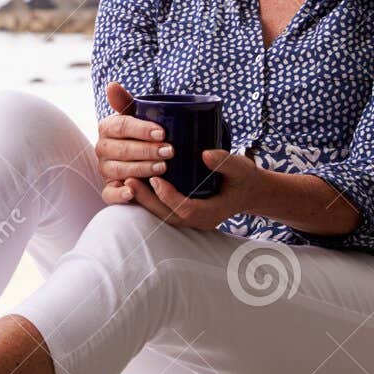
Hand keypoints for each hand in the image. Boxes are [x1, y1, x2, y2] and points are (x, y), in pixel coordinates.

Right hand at [96, 82, 175, 204]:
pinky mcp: (109, 190)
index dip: (141, 129)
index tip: (162, 132)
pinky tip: (132, 192)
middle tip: (169, 151)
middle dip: (146, 150)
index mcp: (108, 128)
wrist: (145, 160)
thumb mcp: (139, 118)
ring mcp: (105, 170)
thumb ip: (127, 103)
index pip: (120, 126)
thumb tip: (112, 85)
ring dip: (140, 169)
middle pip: (121, 149)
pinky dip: (119, 195)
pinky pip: (109, 194)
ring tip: (163, 168)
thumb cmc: (144, 136)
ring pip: (119, 171)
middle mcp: (102, 149)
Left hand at [126, 147, 264, 230]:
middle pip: (166, 215)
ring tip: (124, 180)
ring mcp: (188, 219)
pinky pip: (160, 209)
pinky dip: (146, 198)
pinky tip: (131, 183)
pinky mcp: (181, 212)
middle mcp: (197, 221)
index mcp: (212, 213)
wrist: (249, 191)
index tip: (156, 179)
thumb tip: (205, 153)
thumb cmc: (244, 178)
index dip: (169, 196)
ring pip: (160, 214)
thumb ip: (225, 161)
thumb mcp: (241, 168)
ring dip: (141, 199)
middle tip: (128, 180)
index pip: (186, 210)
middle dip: (146, 199)